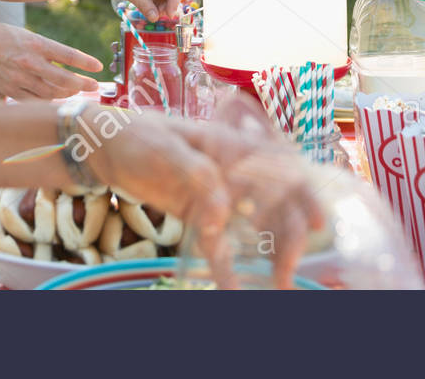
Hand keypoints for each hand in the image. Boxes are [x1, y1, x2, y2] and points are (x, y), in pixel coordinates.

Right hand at [0, 23, 101, 100]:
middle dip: (82, 84)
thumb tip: (69, 66)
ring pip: (51, 93)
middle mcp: (29, 61)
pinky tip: (54, 98)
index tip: (98, 68)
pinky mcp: (10, 90)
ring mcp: (19, 78)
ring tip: (74, 90)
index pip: (68, 55)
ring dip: (66, 93)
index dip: (86, 63)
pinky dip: (47, 101)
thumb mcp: (28, 36)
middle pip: (63, 79)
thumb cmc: (3, 38)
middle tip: (94, 86)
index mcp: (36, 43)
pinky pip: (34, 101)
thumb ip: (47, 51)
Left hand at [92, 99, 323, 287]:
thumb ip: (196, 174)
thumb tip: (222, 209)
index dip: (303, 194)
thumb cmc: (139, 135)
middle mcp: (233, 173)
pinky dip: (227, 267)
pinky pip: (218, 245)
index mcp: (232, 147)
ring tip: (279, 285)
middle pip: (273, 205)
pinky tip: (232, 290)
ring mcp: (218, 197)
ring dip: (269, 255)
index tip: (317, 223)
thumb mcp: (166, 147)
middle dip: (289, 237)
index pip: (279, 169)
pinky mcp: (199, 218)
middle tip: (288, 271)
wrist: (107, 146)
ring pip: (254, 228)